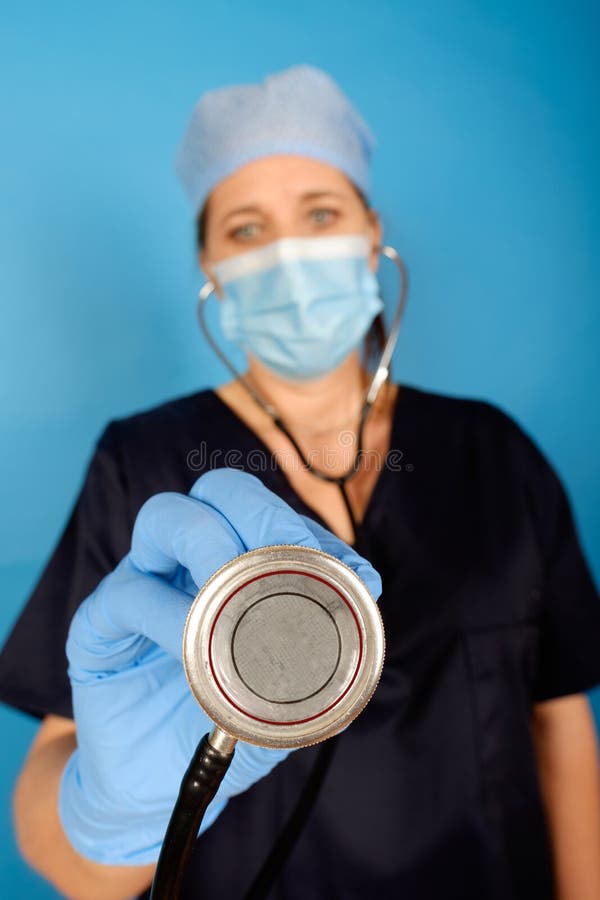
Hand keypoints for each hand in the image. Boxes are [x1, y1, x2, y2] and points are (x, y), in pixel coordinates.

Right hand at [59, 469, 380, 864]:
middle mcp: (190, 558)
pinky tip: (193, 657)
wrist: (154, 784)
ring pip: (166, 516)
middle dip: (260, 512)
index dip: (311, 530)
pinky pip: (130, 593)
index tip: (351, 574)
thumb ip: (323, 646)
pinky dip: (169, 616)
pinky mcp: (101, 620)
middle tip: (288, 558)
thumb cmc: (223, 723)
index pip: (273, 513)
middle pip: (219, 490)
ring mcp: (143, 579)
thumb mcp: (286, 692)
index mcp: (237, 562)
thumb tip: (367, 589)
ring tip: (234, 599)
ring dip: (209, 546)